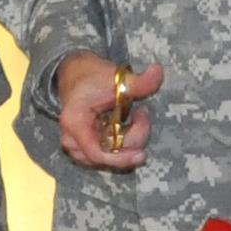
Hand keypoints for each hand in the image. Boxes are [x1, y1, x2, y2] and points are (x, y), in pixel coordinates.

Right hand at [56, 54, 161, 172]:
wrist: (76, 74)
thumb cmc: (91, 76)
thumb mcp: (116, 77)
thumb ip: (139, 81)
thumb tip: (158, 71)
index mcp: (75, 123)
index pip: (97, 154)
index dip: (121, 159)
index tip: (142, 154)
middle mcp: (73, 140)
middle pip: (109, 156)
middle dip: (133, 138)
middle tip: (142, 113)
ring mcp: (78, 146)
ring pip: (111, 157)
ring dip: (130, 139)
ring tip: (136, 116)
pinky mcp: (87, 148)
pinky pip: (111, 154)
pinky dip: (125, 141)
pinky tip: (128, 124)